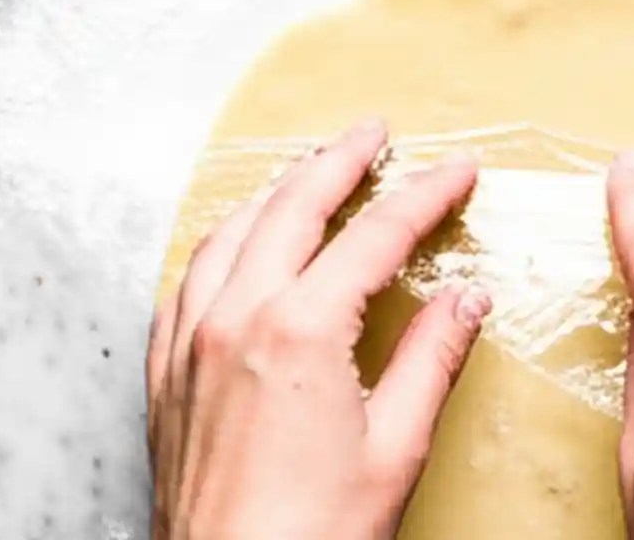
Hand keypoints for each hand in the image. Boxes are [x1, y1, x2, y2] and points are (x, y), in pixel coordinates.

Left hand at [146, 119, 491, 539]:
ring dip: (275, 192)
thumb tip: (465, 298)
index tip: (457, 172)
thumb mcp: (396, 446)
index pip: (376, 235)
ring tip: (307, 171)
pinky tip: (235, 244)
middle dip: (339, 161)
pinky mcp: (167, 375)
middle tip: (374, 133)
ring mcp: (191, 344)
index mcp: (300, 331)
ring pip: (230, 234)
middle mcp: (235, 320)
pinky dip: (220, 243)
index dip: (425, 195)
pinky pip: (187, 280)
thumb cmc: (313, 537)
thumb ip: (433, 357)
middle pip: (293, 209)